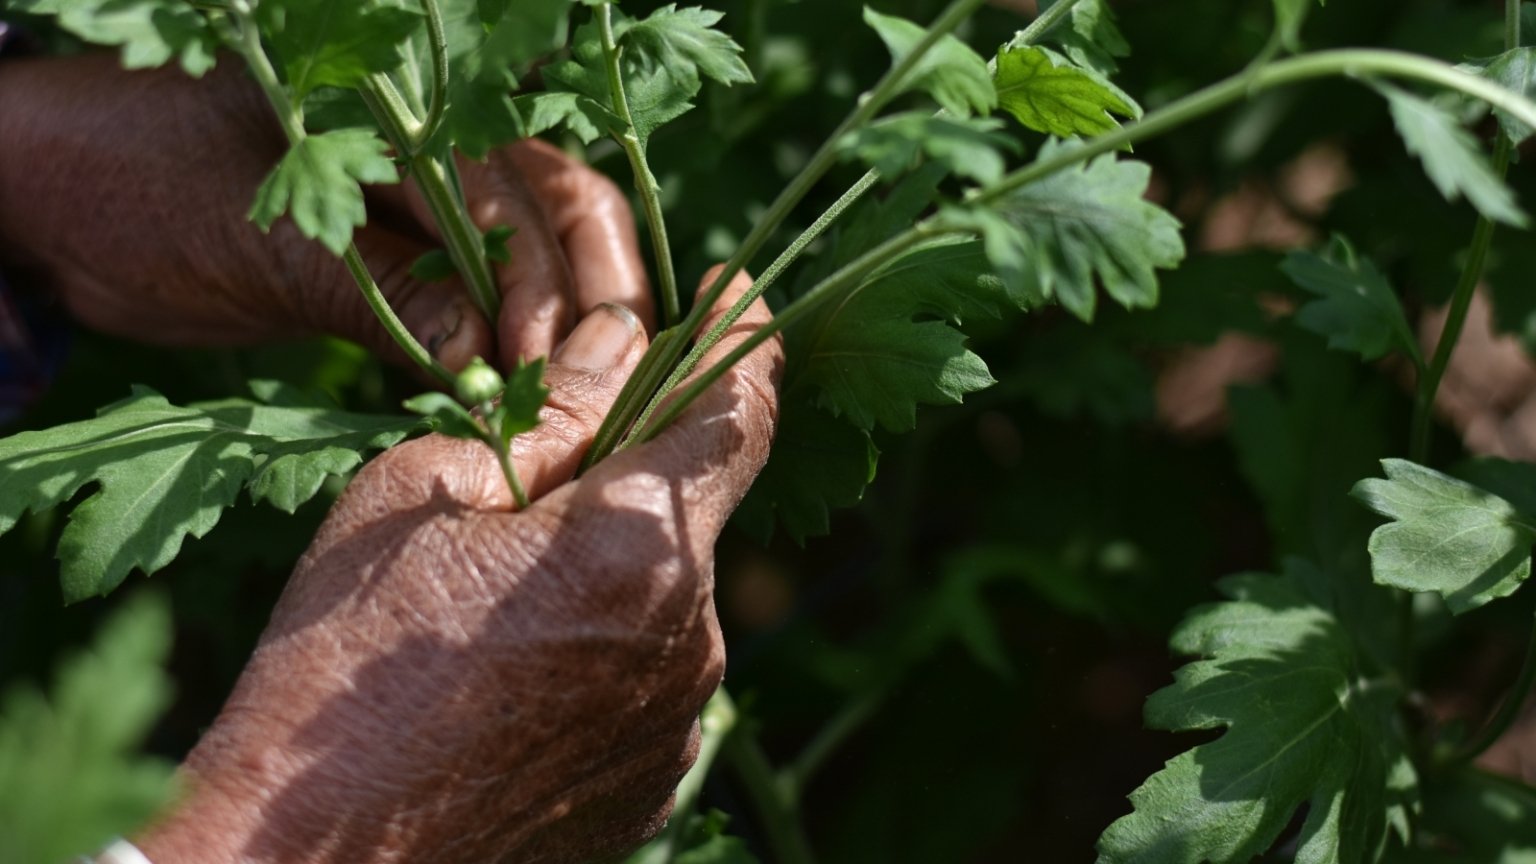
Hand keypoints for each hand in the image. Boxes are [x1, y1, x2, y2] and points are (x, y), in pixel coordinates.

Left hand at [0, 52, 647, 370]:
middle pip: (558, 213)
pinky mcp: (395, 262)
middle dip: (586, 301)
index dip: (546, 281)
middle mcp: (434, 147)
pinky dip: (503, 349)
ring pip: (531, 258)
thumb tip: (486, 364)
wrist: (52, 204)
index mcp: (406, 109)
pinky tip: (520, 398)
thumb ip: (380, 291)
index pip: (523, 187)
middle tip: (588, 394)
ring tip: (570, 407)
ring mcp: (420, 204)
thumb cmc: (135, 188)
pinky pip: (475, 300)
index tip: (544, 370)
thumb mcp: (262, 240)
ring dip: (560, 329)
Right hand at [133, 269, 780, 863]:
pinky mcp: (653, 780)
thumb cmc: (336, 665)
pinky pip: (650, 675)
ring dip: (608, 567)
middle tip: (528, 476)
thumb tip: (623, 343)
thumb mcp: (419, 493)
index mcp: (636, 552)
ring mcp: (677, 723)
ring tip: (490, 604)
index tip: (734, 293)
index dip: (743, 341)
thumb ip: (549, 412)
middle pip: (687, 510)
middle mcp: (690, 640)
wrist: (306, 862)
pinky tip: (508, 671)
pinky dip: (603, 645)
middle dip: (629, 471)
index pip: (737, 415)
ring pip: (665, 595)